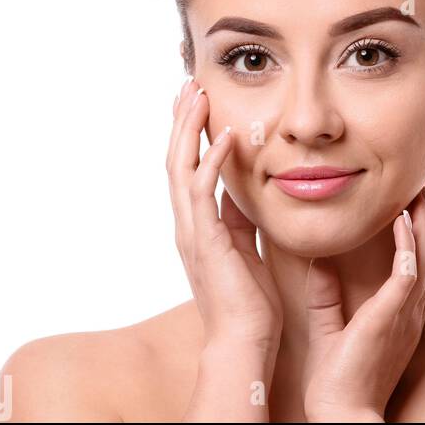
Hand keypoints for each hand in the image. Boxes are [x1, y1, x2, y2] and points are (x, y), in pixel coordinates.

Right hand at [168, 78, 282, 348]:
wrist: (245, 341)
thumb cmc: (249, 303)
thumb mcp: (246, 250)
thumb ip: (239, 222)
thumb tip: (241, 195)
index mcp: (197, 226)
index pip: (187, 168)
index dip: (189, 134)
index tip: (197, 101)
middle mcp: (188, 225)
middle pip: (175, 159)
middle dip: (182, 120)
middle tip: (189, 83)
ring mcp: (193, 232)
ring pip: (181, 167)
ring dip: (189, 128)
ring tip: (199, 94)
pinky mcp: (207, 240)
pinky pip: (204, 191)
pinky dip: (212, 160)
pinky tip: (226, 135)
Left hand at [301, 180, 424, 421]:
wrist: (340, 415)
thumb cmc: (337, 384)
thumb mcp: (330, 331)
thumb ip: (328, 299)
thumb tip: (320, 266)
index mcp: (401, 316)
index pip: (423, 267)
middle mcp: (411, 312)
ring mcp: (406, 315)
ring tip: (423, 187)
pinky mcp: (392, 317)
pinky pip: (407, 273)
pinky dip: (407, 244)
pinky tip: (403, 218)